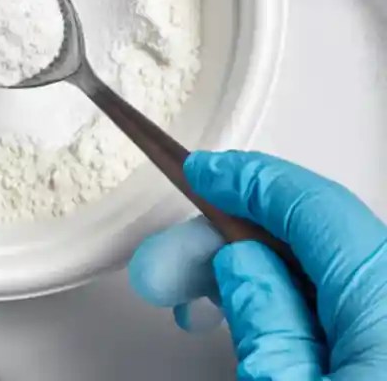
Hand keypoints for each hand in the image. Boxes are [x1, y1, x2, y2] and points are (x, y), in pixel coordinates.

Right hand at [128, 150, 386, 379]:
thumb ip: (261, 317)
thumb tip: (238, 259)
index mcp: (384, 307)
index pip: (315, 208)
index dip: (249, 181)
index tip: (202, 173)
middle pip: (313, 243)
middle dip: (230, 242)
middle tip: (167, 263)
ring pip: (320, 280)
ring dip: (249, 279)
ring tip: (190, 305)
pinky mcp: (379, 358)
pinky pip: (335, 317)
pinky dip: (282, 310)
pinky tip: (242, 326)